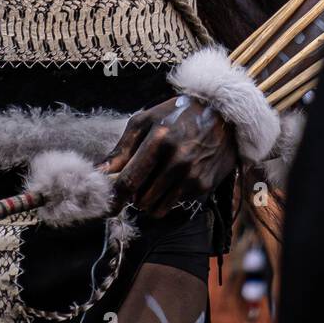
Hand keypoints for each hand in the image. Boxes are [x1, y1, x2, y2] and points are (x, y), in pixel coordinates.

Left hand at [104, 95, 237, 217]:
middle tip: (141, 181)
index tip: (110, 201)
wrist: (223, 115)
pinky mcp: (204, 185)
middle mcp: (178, 158)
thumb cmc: (178, 114)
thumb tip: (99, 171)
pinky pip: (174, 205)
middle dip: (135, 195)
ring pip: (156, 208)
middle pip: (141, 199)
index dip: (116, 195)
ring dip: (150, 200)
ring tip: (155, 182)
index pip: (129, 180)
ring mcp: (192, 174)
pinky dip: (168, 198)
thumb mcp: (147, 120)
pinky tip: (175, 179)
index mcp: (160, 138)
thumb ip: (122, 148)